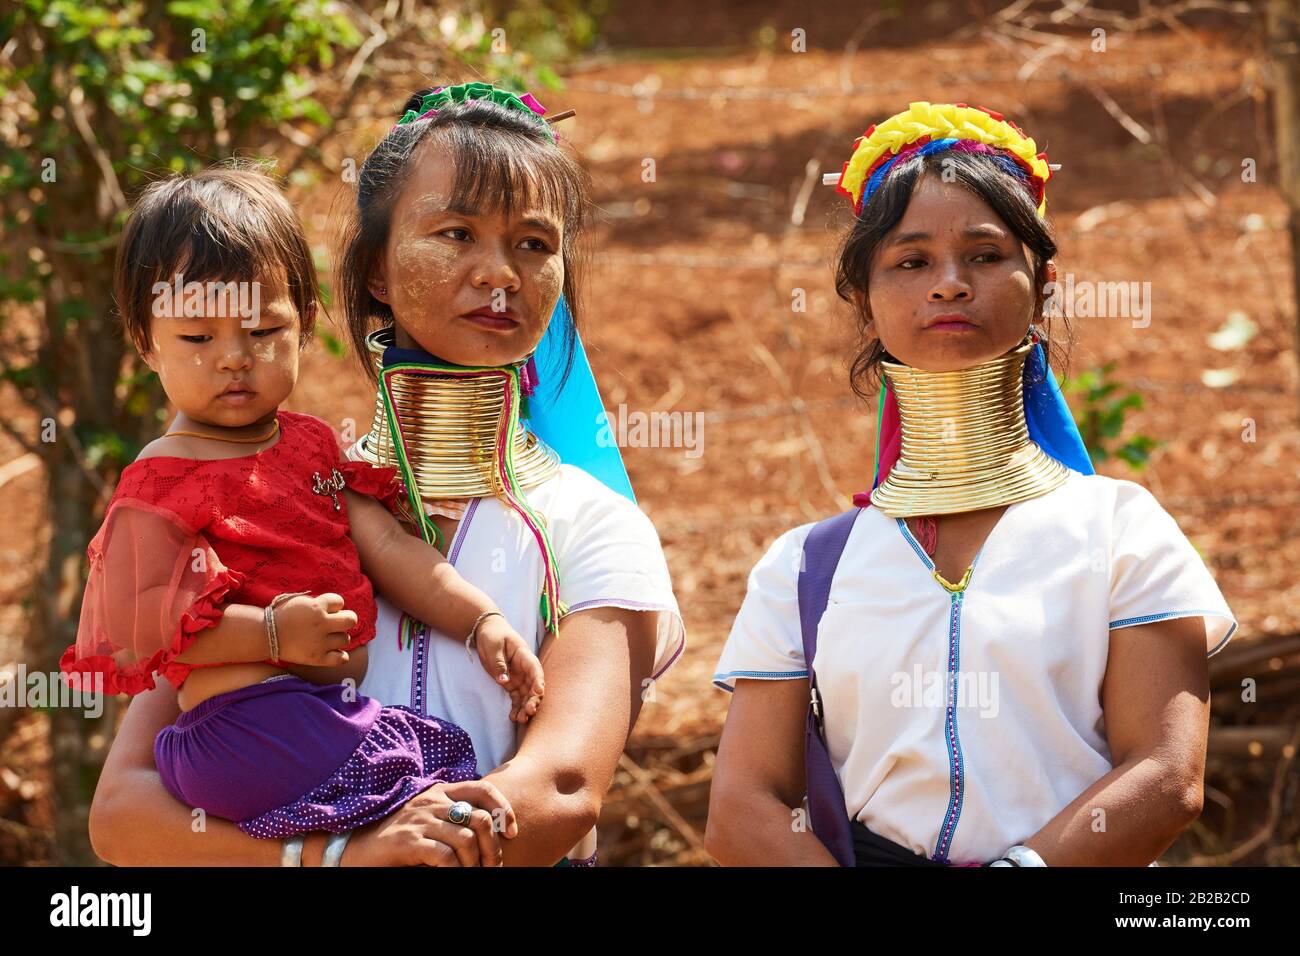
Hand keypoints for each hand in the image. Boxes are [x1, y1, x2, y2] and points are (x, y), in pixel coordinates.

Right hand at [273, 593, 357, 665]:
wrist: (266, 636)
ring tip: (328, 638)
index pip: (339, 601)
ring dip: (339, 638)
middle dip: (346, 620)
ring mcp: (320, 642)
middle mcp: (321, 623)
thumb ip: (319, 603)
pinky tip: (333, 652)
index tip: (328, 610)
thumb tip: (338, 607)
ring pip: (346, 639)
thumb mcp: (301, 602)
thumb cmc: (283, 617)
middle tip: (336, 624)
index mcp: (316, 606)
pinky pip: (342, 658)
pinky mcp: (317, 658)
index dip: (335, 605)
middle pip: (351, 620)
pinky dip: (340, 656)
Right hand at [341, 779, 517, 866]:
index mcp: (441, 791)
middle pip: (480, 818)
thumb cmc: (400, 835)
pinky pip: (444, 857)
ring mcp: (420, 820)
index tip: (513, 832)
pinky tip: (455, 875)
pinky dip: (456, 871)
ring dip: (476, 863)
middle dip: (494, 846)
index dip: (504, 809)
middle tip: (494, 865)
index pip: (483, 789)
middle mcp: (432, 801)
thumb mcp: (431, 819)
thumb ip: (455, 817)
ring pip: (466, 840)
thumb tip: (492, 830)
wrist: (357, 847)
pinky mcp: (408, 842)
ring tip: (475, 873)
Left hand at [474, 614, 544, 723]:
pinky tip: (513, 718)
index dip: (538, 680)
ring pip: (526, 695)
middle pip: (533, 686)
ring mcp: (519, 677)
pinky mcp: (511, 684)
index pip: (535, 669)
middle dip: (533, 700)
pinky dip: (516, 708)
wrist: (487, 632)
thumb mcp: (493, 646)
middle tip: (529, 711)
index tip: (539, 692)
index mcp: (524, 655)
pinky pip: (516, 698)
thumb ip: (499, 664)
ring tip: (521, 720)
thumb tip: (504, 681)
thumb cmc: (493, 635)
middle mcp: (525, 668)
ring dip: (525, 707)